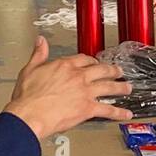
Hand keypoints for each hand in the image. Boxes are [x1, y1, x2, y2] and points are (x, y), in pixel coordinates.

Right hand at [4, 37, 132, 137]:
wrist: (30, 114)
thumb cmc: (28, 97)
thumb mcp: (30, 69)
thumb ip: (38, 54)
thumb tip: (40, 41)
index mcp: (65, 66)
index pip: (83, 59)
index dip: (91, 60)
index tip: (93, 62)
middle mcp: (78, 77)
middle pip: (101, 70)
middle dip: (112, 70)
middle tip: (118, 71)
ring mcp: (85, 92)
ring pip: (109, 87)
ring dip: (120, 87)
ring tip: (127, 88)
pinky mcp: (88, 108)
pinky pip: (108, 110)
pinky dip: (118, 112)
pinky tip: (125, 113)